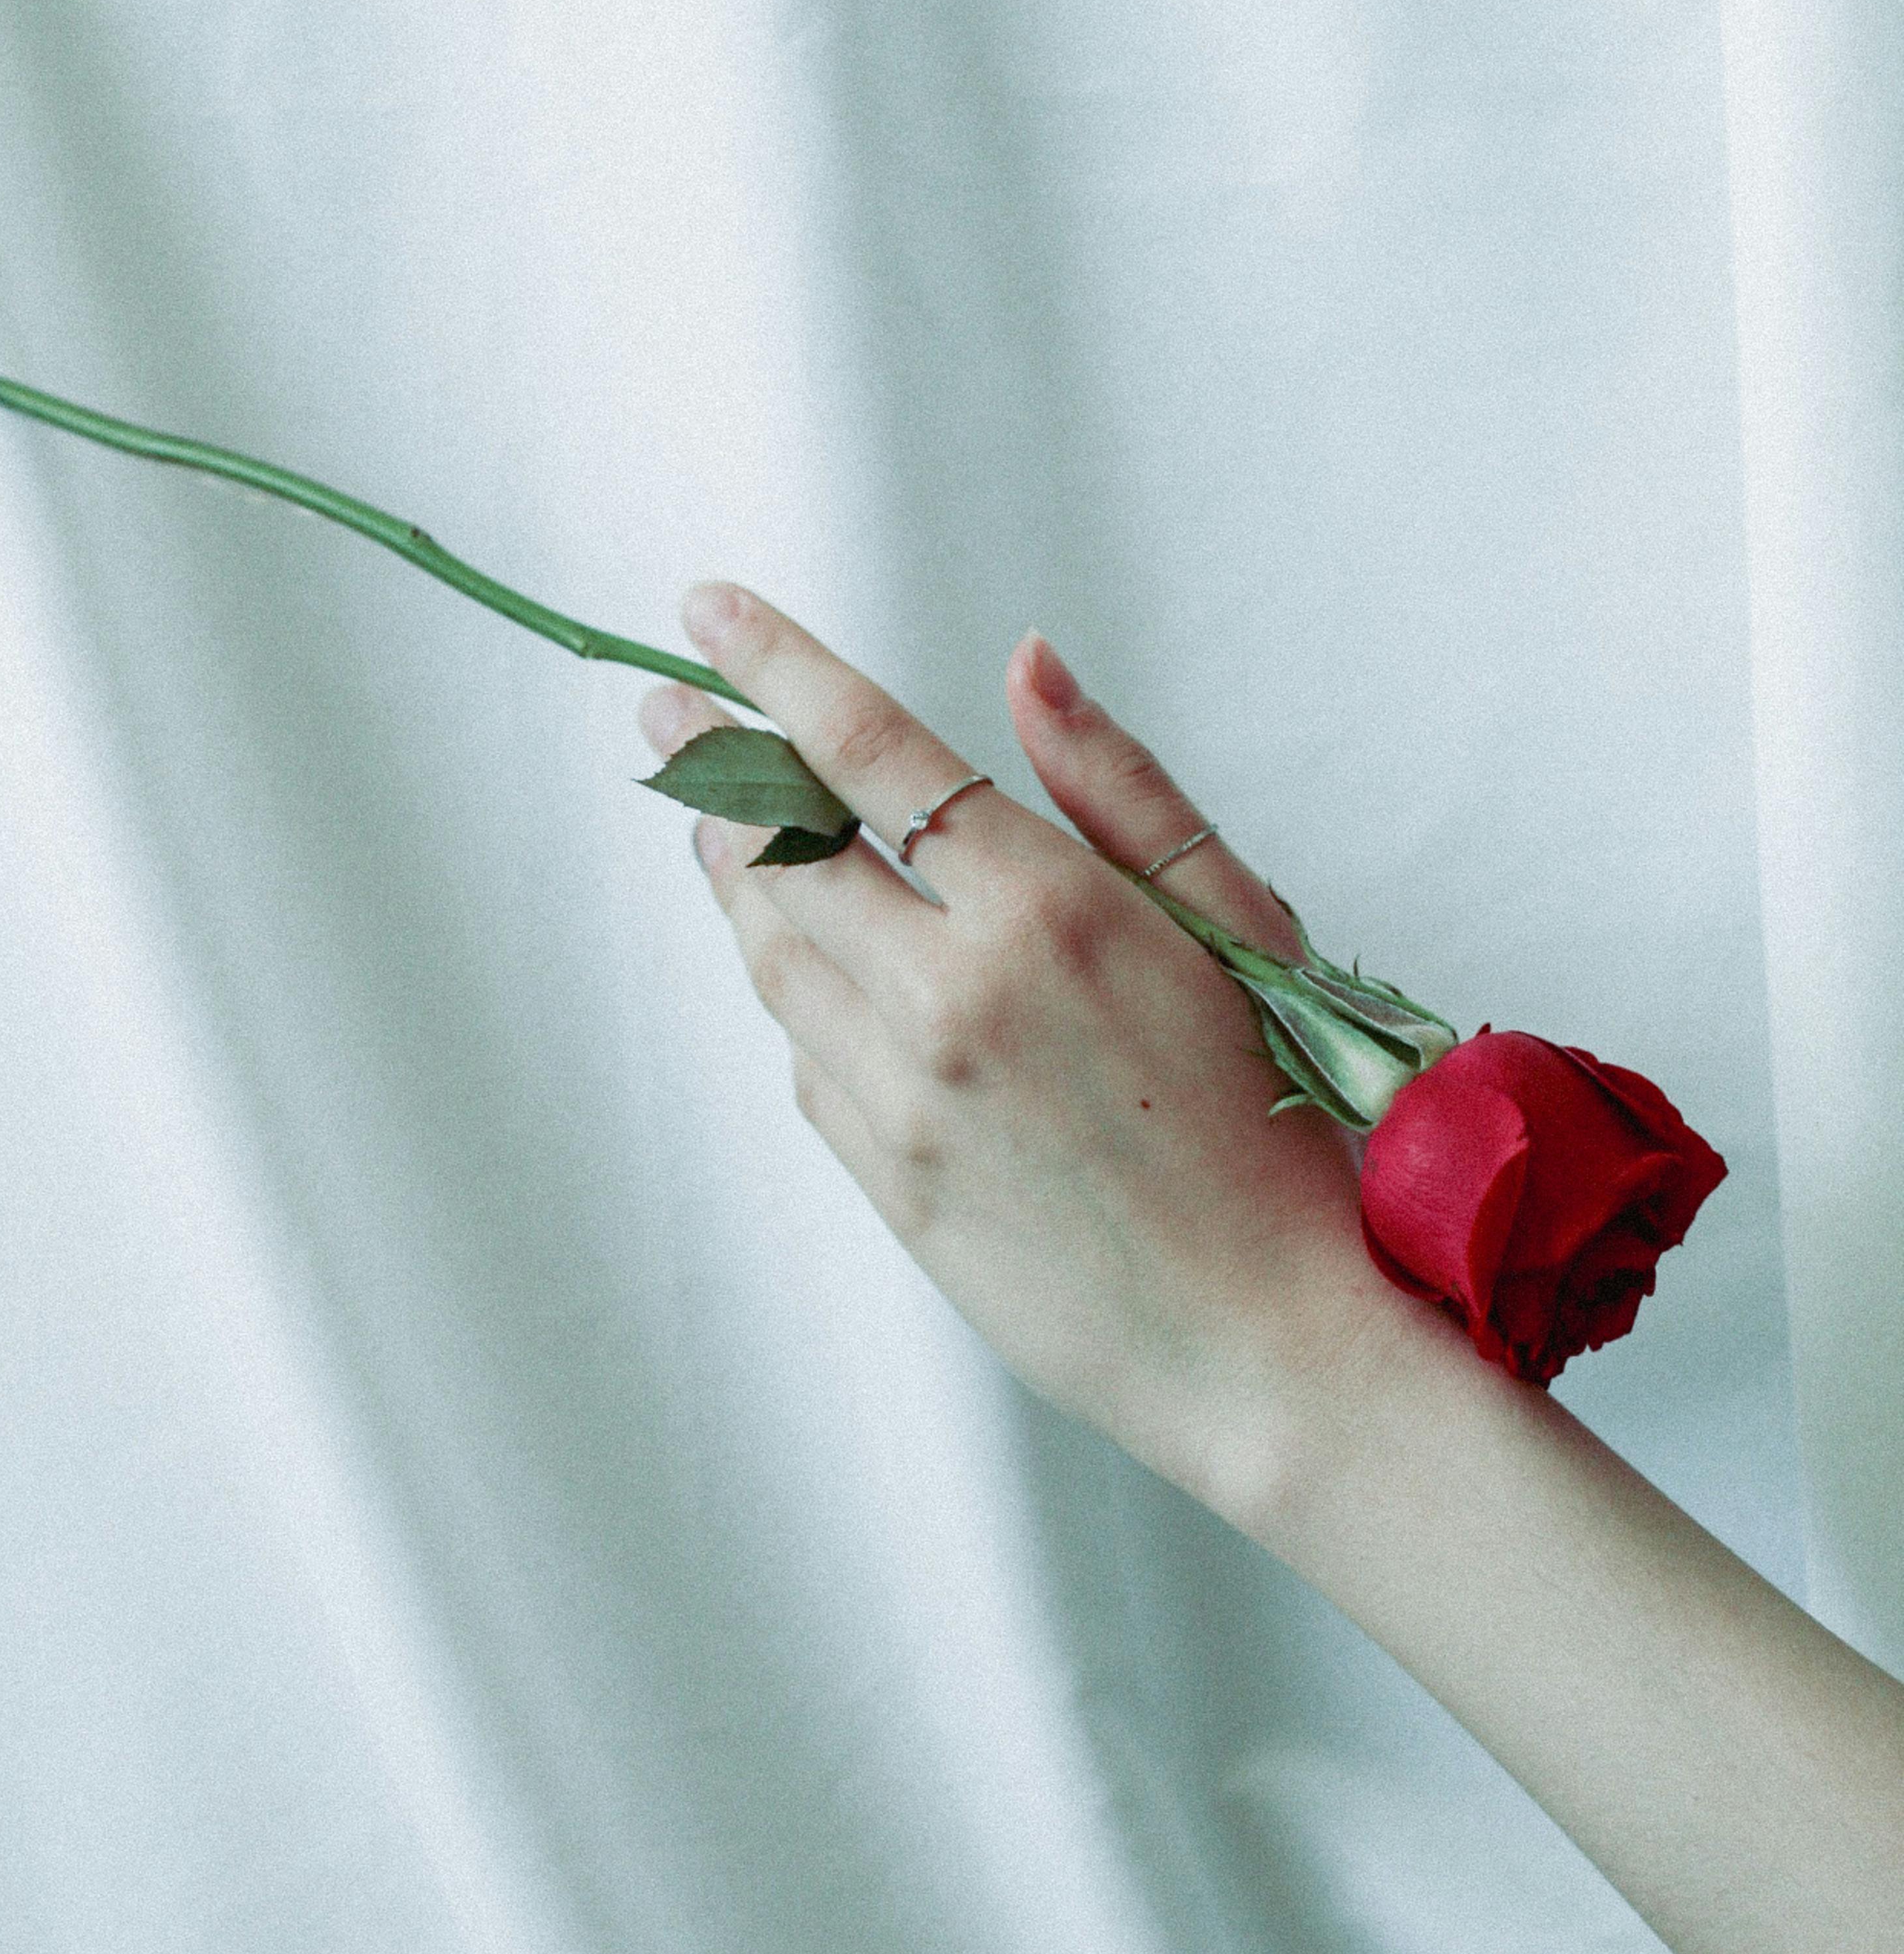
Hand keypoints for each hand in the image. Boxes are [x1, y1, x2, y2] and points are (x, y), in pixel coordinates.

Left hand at [638, 584, 1409, 1522]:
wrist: (1270, 1341)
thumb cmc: (1282, 1120)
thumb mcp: (1234, 924)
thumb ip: (1118, 786)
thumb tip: (1025, 665)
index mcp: (1047, 911)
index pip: (869, 753)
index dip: (775, 670)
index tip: (707, 612)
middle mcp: (953, 997)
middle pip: (782, 849)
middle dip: (715, 767)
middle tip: (671, 720)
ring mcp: (908, 1099)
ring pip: (772, 956)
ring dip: (734, 878)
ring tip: (718, 826)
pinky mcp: (890, 1182)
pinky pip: (808, 1062)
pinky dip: (797, 998)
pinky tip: (809, 972)